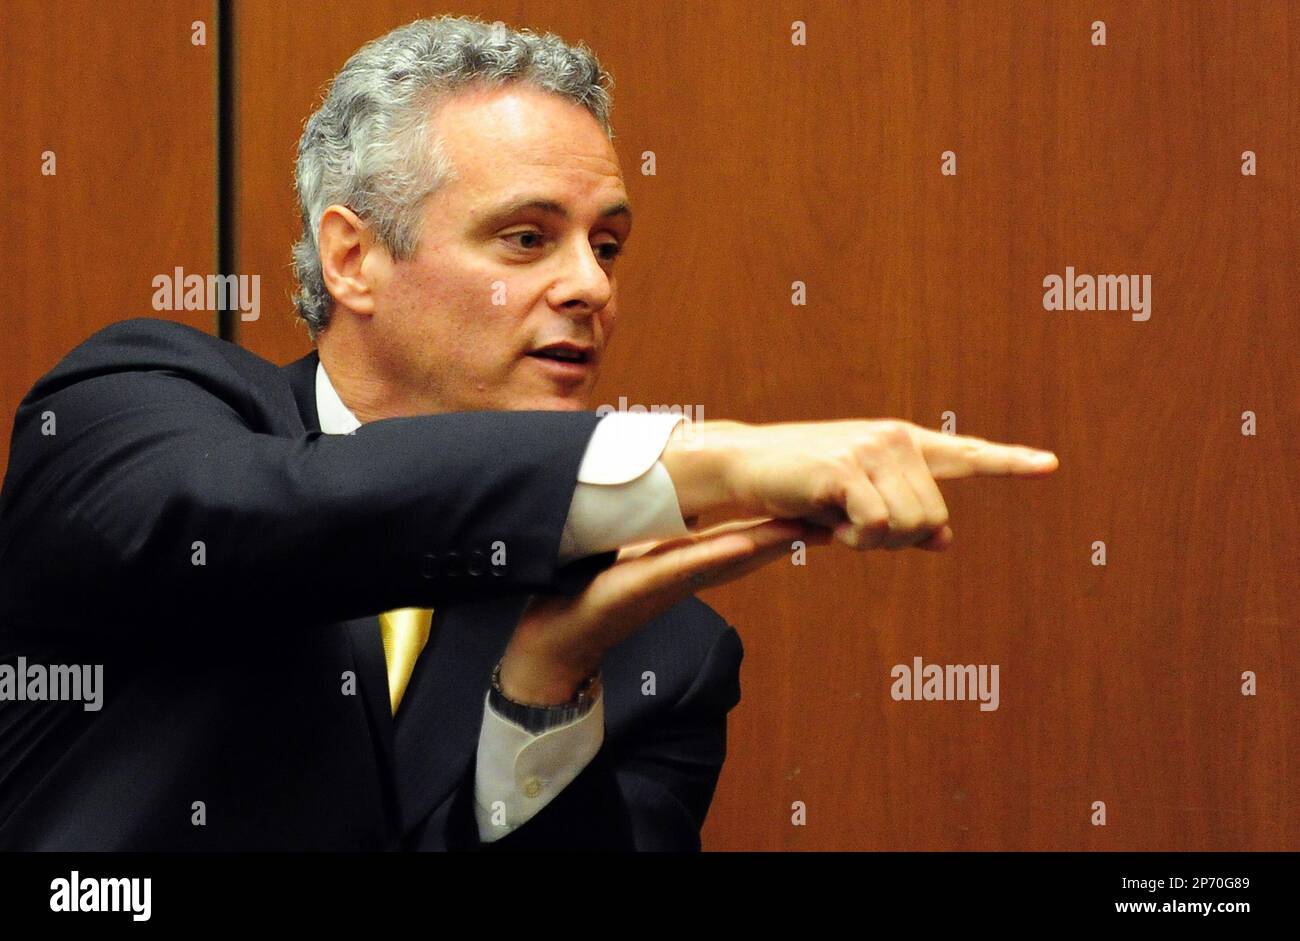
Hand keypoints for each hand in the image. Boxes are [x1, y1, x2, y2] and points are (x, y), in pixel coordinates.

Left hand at [498, 518, 826, 703]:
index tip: (825, 502)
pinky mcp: (643, 584)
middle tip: (838, 509)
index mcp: (693, 563)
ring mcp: (671, 580)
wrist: (559, 635)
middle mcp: (691, 573)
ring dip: (767, 541)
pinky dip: (715, 553)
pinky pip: (684, 566)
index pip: (749, 538)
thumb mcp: (646, 559)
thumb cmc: (599, 595)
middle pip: (753, 547)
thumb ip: (674, 539)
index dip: (788, 520)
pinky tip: (744, 541)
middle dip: (794, 528)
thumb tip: (689, 512)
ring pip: (729, 556)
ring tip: (804, 522)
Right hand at [662, 418, 1057, 550]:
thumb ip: (902, 516)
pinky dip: (852, 540)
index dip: (1008, 462)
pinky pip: (876, 528)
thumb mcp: (856, 503)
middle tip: (853, 530)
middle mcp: (894, 440)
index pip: (964, 454)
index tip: (1049, 465)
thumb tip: (945, 539)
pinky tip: (825, 523)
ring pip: (909, 526)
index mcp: (902, 443)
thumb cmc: (800, 485)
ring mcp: (870, 451)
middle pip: (933, 518)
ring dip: (872, 543)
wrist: (744, 464)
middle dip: (898, 541)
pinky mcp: (844, 470)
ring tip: (837, 522)